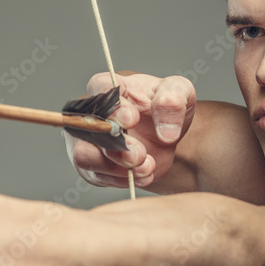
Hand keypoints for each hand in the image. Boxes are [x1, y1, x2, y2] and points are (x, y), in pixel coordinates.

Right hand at [65, 72, 194, 187]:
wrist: (165, 134)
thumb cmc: (165, 106)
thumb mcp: (179, 93)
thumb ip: (173, 101)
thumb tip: (166, 130)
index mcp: (107, 86)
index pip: (99, 91)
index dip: (112, 107)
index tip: (132, 119)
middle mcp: (90, 113)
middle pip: (87, 129)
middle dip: (115, 145)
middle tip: (140, 154)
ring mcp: (88, 141)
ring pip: (85, 157)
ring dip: (115, 167)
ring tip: (146, 166)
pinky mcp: (94, 166)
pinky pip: (99, 177)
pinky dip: (123, 179)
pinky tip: (144, 174)